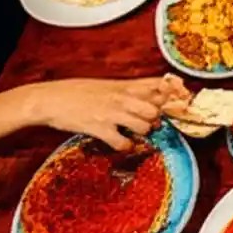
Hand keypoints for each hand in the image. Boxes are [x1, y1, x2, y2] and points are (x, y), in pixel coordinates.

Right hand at [30, 76, 188, 150]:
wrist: (49, 99)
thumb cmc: (77, 92)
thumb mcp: (107, 85)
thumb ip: (129, 90)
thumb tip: (152, 96)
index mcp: (124, 85)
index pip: (159, 84)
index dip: (175, 94)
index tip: (184, 102)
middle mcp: (121, 98)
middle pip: (156, 110)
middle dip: (157, 120)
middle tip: (149, 125)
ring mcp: (111, 113)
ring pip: (145, 126)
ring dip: (142, 134)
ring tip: (132, 134)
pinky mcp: (100, 128)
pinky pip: (123, 143)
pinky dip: (125, 147)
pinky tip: (120, 145)